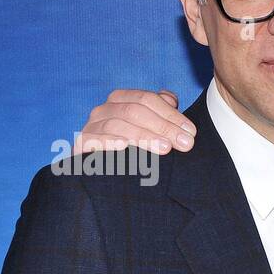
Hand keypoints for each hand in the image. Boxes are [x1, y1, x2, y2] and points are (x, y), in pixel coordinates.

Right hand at [73, 88, 196, 154]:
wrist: (105, 174)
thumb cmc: (134, 149)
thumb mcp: (151, 129)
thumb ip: (162, 111)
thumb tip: (172, 99)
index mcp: (122, 100)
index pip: (147, 99)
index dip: (171, 114)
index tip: (191, 132)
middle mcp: (105, 109)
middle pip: (135, 111)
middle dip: (164, 127)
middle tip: (185, 143)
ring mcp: (92, 126)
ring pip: (118, 124)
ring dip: (144, 136)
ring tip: (165, 148)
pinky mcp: (82, 144)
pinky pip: (96, 140)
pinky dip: (112, 142)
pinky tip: (127, 147)